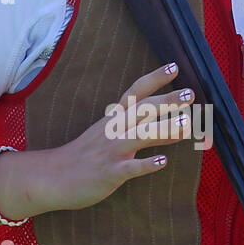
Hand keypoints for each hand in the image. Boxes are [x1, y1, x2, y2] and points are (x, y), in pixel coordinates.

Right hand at [20, 62, 194, 213]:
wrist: (52, 177)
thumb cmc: (85, 156)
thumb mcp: (108, 134)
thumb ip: (140, 128)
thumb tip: (174, 124)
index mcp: (114, 119)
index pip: (135, 92)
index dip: (154, 79)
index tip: (174, 67)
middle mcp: (114, 130)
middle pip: (142, 110)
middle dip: (167, 101)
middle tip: (190, 94)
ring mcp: (111, 151)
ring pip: (140, 136)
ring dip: (164, 129)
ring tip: (186, 124)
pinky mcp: (109, 173)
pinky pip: (129, 168)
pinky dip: (146, 164)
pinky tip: (162, 162)